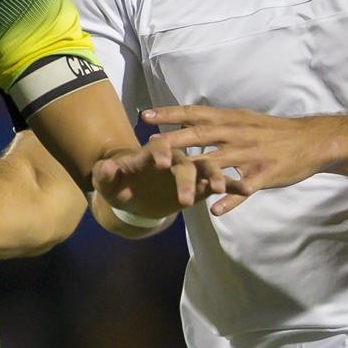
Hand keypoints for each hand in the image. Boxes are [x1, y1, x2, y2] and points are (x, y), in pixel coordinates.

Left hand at [91, 134, 233, 219]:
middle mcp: (174, 159)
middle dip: (187, 177)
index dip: (160, 151)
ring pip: (207, 168)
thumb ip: (106, 174)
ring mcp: (190, 171)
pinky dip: (229, 188)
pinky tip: (241, 192)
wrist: (131, 194)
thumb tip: (108, 168)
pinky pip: (217, 185)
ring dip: (214, 177)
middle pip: (185, 162)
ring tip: (219, 189)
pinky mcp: (201, 186)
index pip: (157, 147)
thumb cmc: (118, 182)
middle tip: (185, 200)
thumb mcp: (107, 181)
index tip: (161, 164)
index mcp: (151, 153)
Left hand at [143, 105, 335, 214]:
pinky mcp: (263, 175)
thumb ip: (215, 121)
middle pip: (200, 136)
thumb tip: (186, 119)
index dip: (169, 114)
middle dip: (174, 141)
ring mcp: (249, 155)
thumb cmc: (271, 130)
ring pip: (219, 164)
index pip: (194, 113)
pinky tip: (214, 211)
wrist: (310, 141)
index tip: (145, 115)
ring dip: (197, 174)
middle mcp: (236, 134)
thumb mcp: (242, 118)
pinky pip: (243, 189)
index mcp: (229, 119)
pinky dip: (229, 200)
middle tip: (150, 146)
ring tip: (176, 183)